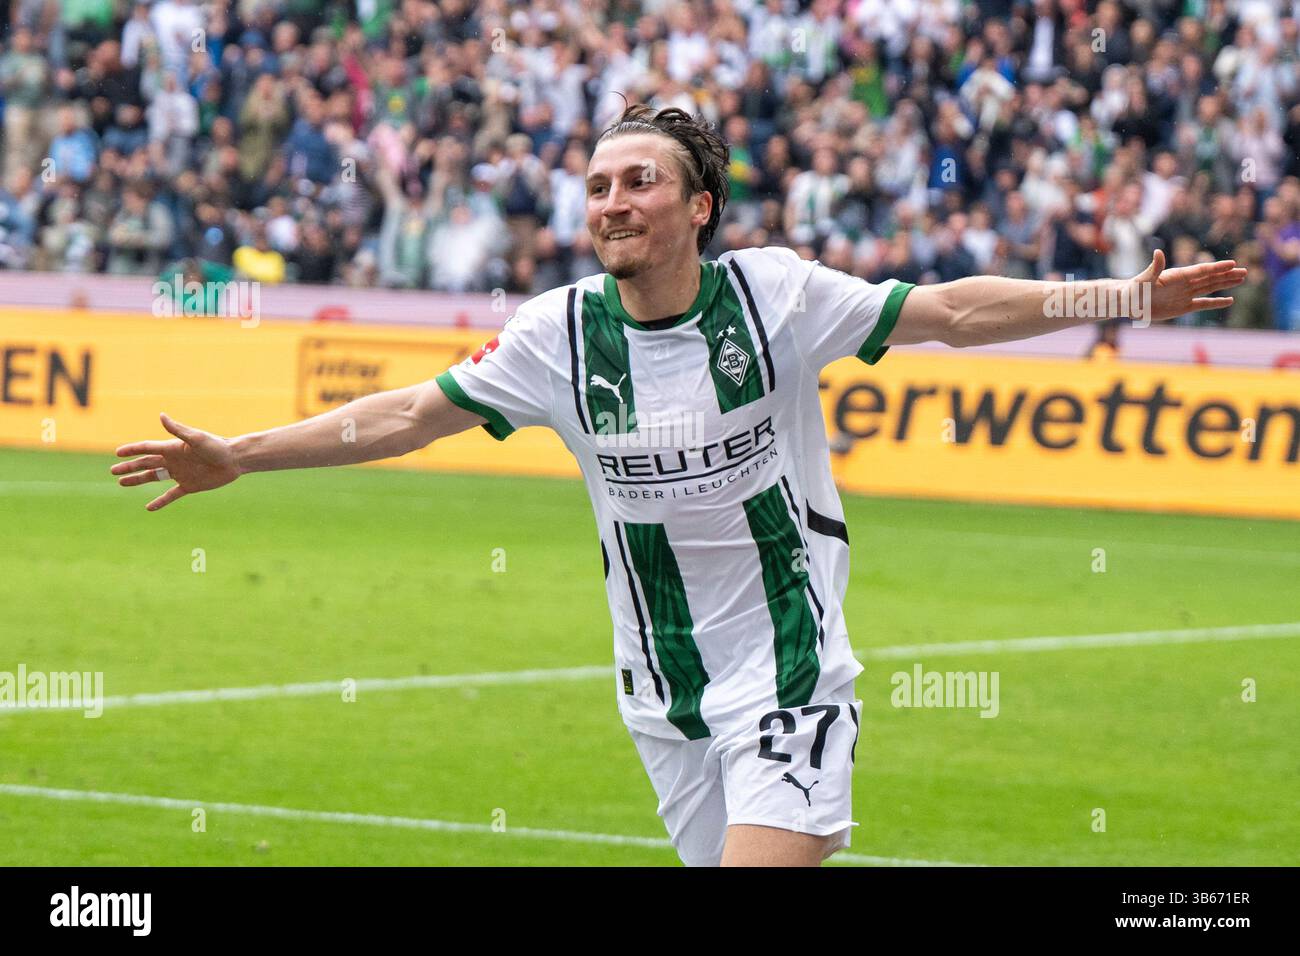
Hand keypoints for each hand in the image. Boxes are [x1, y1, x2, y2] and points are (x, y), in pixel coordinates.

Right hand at [110, 413, 242, 510]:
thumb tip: (161, 415)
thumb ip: (177, 430)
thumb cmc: (217, 446)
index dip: (132, 450)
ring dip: (138, 480)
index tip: (117, 453)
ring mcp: (180, 473)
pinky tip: (149, 507)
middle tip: (113, 470)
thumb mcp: (196, 438)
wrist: (235, 460)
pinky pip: (171, 495)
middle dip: (129, 467)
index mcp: (172, 448)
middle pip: (146, 463)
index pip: (147, 448)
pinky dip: (160, 501)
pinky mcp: (190, 486)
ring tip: (121, 483)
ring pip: (153, 477)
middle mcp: (173, 460)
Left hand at [1133, 250, 1247, 322]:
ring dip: (1225, 284)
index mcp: (1177, 276)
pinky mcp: (1182, 307)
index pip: (1201, 270)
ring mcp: (1185, 295)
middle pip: (1210, 278)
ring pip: (1209, 288)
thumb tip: (1158, 252)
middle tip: (1244, 271)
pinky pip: (1203, 304)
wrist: (1128, 303)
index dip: (1217, 267)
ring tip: (1241, 279)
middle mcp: (1184, 284)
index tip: (1232, 263)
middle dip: (1227, 274)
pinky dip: (1216, 303)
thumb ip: (1154, 267)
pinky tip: (1229, 300)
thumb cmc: (1134, 289)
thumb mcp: (1144, 279)